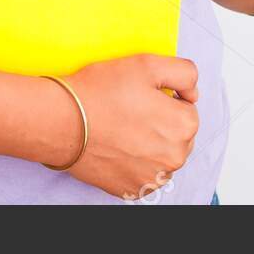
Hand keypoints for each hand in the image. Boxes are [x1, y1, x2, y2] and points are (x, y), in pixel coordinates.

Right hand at [58, 54, 199, 198]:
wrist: (61, 121)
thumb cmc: (100, 92)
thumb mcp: (148, 64)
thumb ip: (184, 73)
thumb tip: (193, 94)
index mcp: (184, 126)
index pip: (187, 109)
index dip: (164, 98)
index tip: (140, 95)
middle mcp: (175, 158)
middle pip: (177, 135)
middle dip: (160, 123)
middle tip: (129, 110)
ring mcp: (152, 178)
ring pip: (160, 155)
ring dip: (148, 144)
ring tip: (120, 128)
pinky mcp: (131, 189)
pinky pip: (142, 173)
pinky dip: (133, 162)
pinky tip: (115, 146)